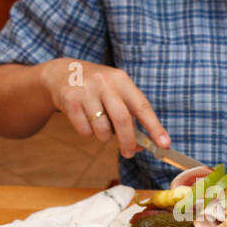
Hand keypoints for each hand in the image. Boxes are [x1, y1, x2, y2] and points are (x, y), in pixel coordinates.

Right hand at [39, 58, 170, 159]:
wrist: (62, 73)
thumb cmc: (96, 87)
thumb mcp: (115, 90)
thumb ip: (130, 113)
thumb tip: (142, 144)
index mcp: (121, 80)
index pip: (142, 106)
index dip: (154, 127)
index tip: (164, 143)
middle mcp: (105, 83)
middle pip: (122, 120)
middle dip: (128, 141)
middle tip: (129, 153)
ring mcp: (86, 91)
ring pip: (102, 129)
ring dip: (104, 137)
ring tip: (100, 126)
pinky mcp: (70, 101)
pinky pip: (85, 130)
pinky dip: (88, 133)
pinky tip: (84, 120)